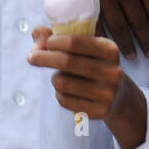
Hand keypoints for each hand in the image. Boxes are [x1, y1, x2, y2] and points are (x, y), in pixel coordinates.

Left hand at [27, 27, 147, 148]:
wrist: (118, 97)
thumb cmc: (92, 64)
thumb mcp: (84, 47)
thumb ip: (57, 36)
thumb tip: (36, 37)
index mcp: (110, 50)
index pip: (74, 42)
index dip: (54, 41)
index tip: (46, 43)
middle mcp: (112, 71)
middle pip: (66, 62)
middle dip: (43, 58)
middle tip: (31, 57)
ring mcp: (107, 93)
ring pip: (62, 83)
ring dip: (55, 79)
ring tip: (60, 78)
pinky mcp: (100, 111)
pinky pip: (65, 101)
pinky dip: (60, 95)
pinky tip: (68, 92)